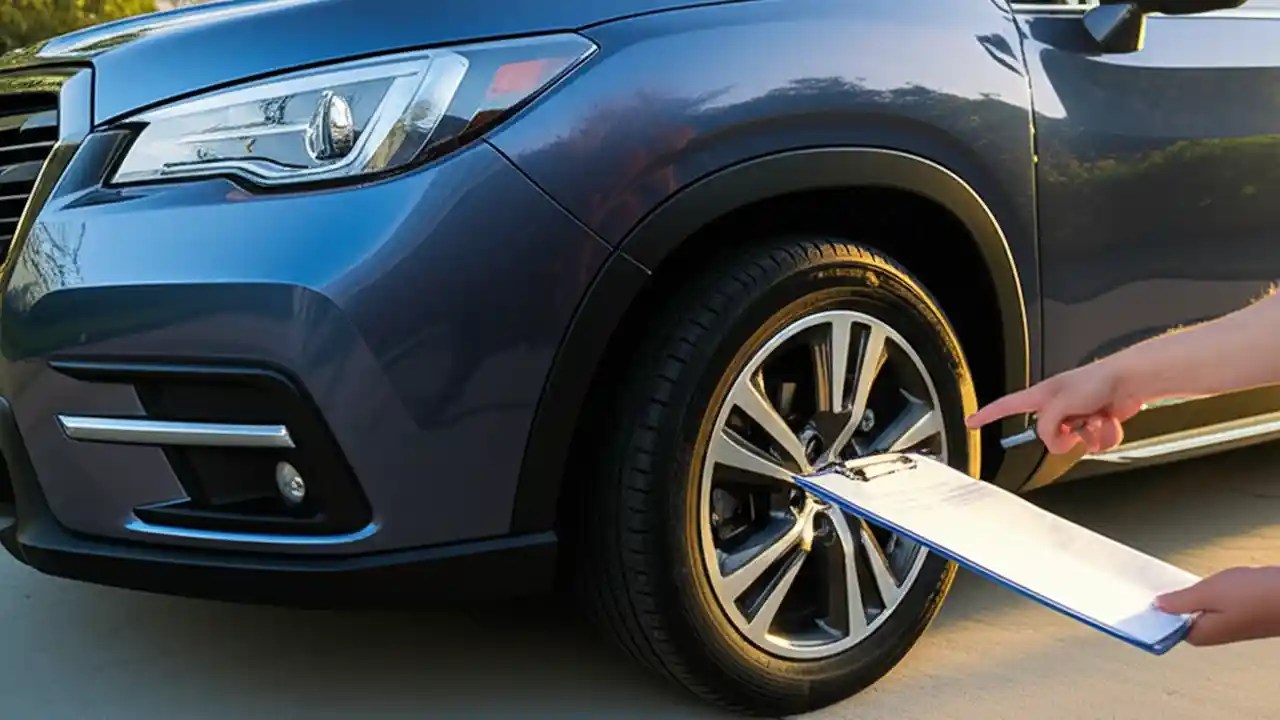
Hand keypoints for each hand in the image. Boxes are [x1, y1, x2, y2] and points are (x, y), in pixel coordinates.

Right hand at [963, 359, 1143, 453]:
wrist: (1130, 380)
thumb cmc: (1097, 381)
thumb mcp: (1059, 404)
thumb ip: (1046, 426)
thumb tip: (1051, 441)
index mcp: (1042, 396)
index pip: (1006, 406)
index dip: (987, 414)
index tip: (972, 422)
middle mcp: (1058, 406)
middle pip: (1048, 435)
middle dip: (1065, 436)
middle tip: (1075, 424)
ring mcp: (1078, 415)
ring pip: (1076, 442)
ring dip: (1090, 435)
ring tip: (1098, 419)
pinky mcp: (1097, 421)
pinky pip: (1096, 442)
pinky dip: (1106, 435)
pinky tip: (1111, 421)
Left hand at [1156, 567, 1279, 646]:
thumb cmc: (1257, 595)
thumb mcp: (1210, 593)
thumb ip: (1181, 601)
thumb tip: (1157, 606)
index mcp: (1200, 635)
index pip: (1165, 627)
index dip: (1151, 611)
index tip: (1135, 596)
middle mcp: (1211, 634)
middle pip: (1178, 617)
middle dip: (1166, 600)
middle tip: (1148, 582)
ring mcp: (1225, 624)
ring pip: (1194, 608)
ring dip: (1185, 594)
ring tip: (1168, 579)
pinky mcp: (1237, 614)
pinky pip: (1210, 603)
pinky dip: (1203, 592)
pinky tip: (1201, 582)